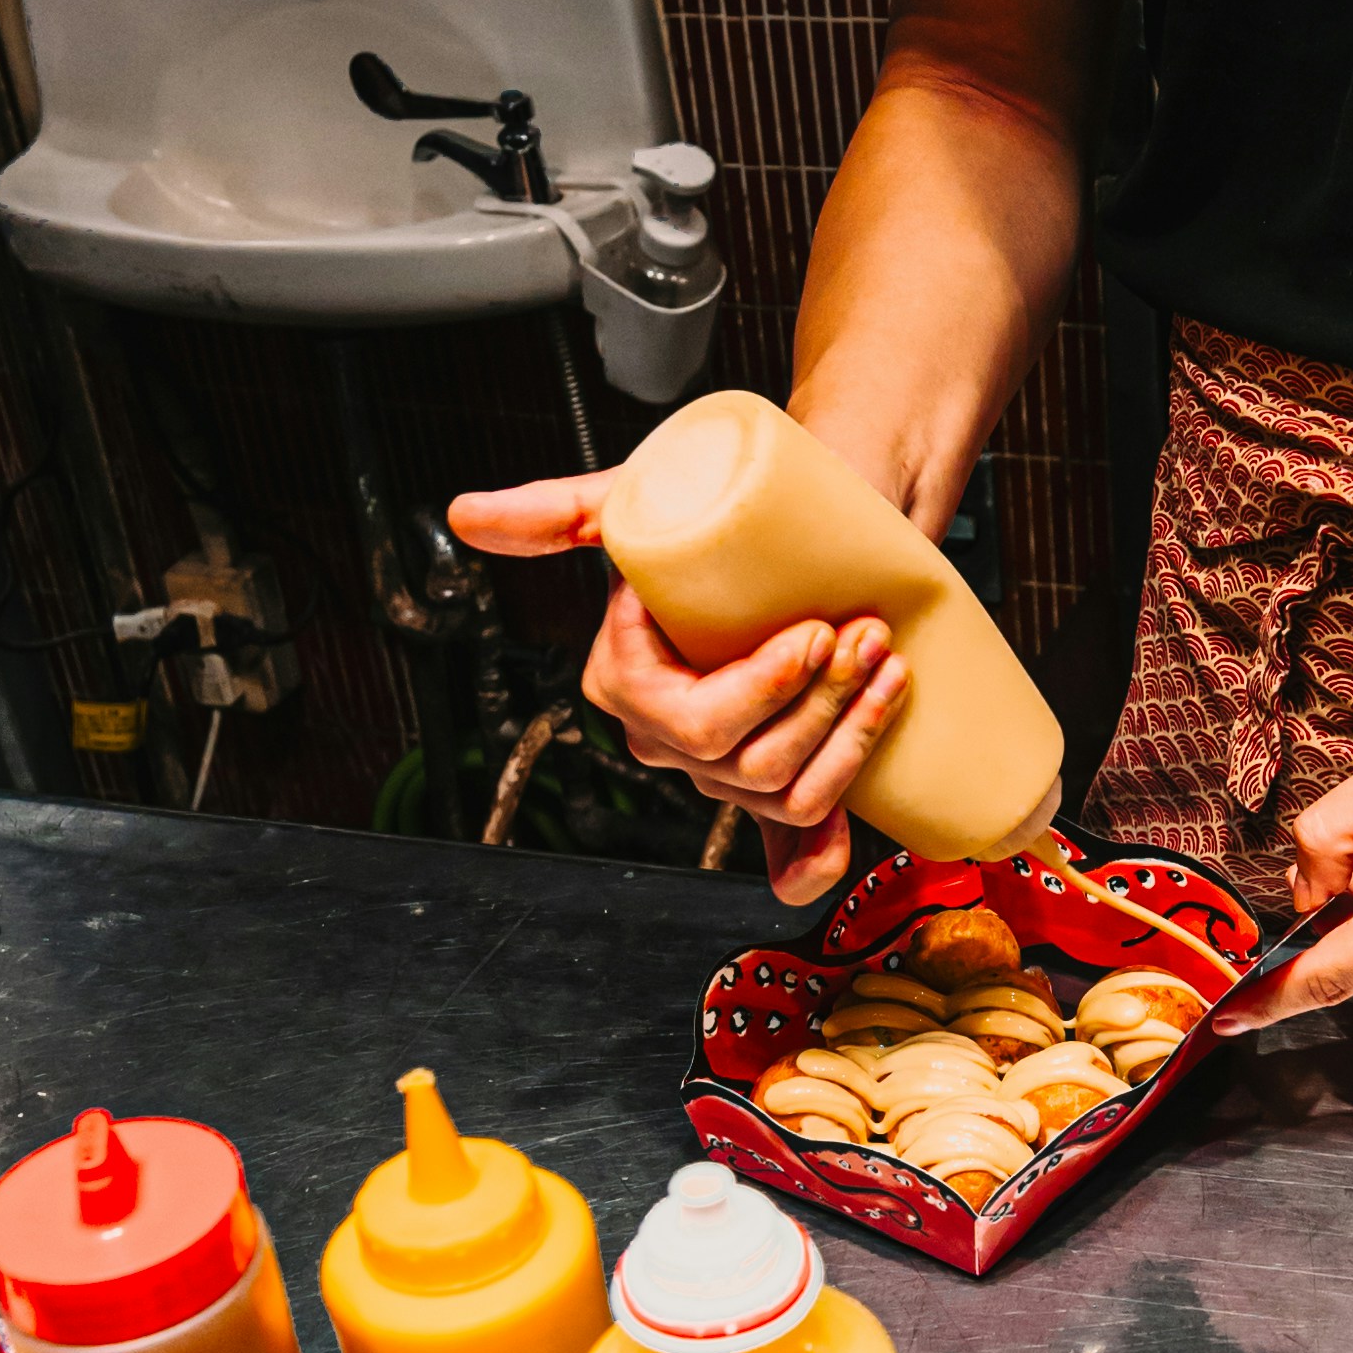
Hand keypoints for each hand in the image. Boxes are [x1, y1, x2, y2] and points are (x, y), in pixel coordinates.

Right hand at [447, 472, 906, 903]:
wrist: (816, 522)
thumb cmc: (731, 512)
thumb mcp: (645, 499)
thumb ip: (558, 512)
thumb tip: (464, 515)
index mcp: (627, 685)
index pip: (687, 720)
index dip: (759, 687)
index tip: (812, 631)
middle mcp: (672, 736)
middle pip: (745, 762)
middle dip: (817, 704)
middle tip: (862, 635)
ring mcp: (729, 764)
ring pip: (787, 791)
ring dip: (849, 736)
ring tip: (887, 662)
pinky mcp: (786, 775)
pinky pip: (797, 839)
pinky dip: (820, 853)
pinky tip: (848, 842)